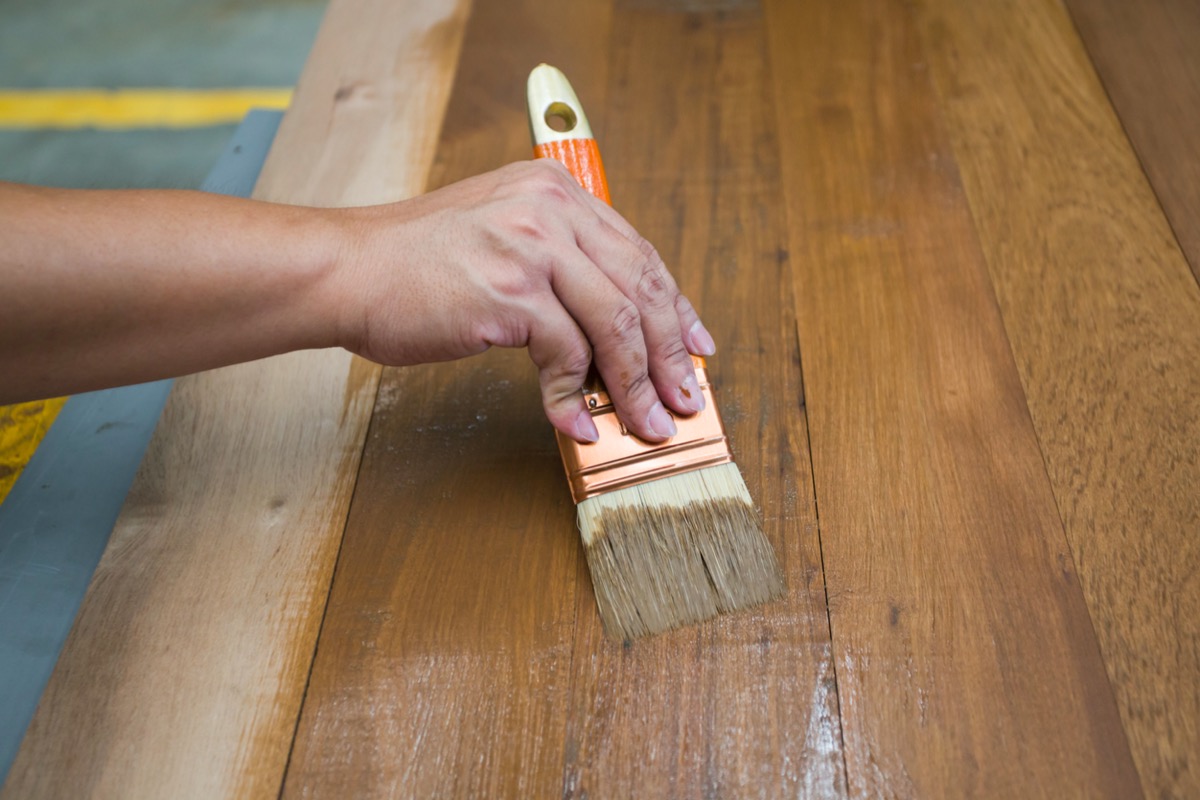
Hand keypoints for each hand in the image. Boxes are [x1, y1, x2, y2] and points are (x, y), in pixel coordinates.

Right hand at [331, 160, 716, 442]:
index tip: (696, 345)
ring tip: (646, 424)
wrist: (348, 270)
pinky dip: (574, 400)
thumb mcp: (497, 234)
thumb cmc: (413, 262)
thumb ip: (555, 265)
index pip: (638, 253)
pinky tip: (573, 425)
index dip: (676, 307)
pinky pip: (567, 358)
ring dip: (635, 387)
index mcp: (554, 192)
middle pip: (641, 289)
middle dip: (671, 354)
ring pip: (616, 327)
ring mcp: (532, 249)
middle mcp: (551, 210)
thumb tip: (606, 334)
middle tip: (685, 398)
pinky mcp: (511, 294)